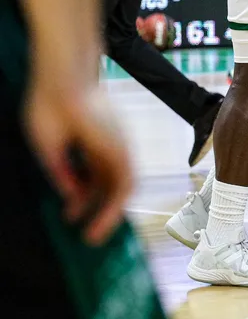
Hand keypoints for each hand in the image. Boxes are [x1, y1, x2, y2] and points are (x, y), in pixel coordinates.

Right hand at [23, 81, 131, 244]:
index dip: (83, 197)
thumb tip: (74, 198)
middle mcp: (109, 145)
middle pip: (109, 184)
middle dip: (99, 210)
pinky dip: (115, 206)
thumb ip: (64, 173)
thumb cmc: (50, 105)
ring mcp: (117, 146)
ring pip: (121, 188)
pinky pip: (126, 183)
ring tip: (92, 237)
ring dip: (110, 214)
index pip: (94, 176)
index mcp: (91, 141)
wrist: (62, 81)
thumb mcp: (50, 148)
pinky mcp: (122, 149)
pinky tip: (100, 223)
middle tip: (87, 235)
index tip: (71, 216)